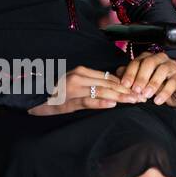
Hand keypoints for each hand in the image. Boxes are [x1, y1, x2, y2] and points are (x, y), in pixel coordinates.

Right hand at [27, 65, 145, 114]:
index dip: (125, 85)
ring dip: (119, 97)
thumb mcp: (75, 86)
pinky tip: (112, 104)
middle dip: (127, 91)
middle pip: (108, 84)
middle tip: (142, 98)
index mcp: (82, 71)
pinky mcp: (67, 100)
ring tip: (133, 101)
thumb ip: (92, 85)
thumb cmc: (55, 93)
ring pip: (101, 92)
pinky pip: (87, 101)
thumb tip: (113, 90)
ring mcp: (73, 88)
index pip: (109, 78)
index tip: (139, 90)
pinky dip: (100, 102)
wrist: (33, 97)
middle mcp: (79, 76)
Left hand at [113, 52, 175, 108]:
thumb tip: (117, 75)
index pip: (137, 62)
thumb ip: (130, 77)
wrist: (175, 94)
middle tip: (136, 90)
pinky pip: (172, 82)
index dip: (130, 73)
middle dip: (141, 77)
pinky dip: (164, 92)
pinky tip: (157, 101)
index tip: (124, 85)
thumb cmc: (155, 86)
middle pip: (149, 63)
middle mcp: (160, 59)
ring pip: (162, 70)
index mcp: (148, 58)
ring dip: (152, 83)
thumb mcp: (141, 82)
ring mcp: (172, 66)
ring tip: (146, 95)